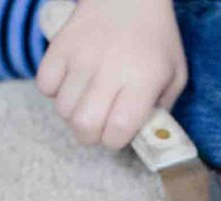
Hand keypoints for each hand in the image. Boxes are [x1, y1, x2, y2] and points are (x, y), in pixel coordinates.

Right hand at [35, 0, 186, 148]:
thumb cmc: (155, 40)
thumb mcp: (175, 74)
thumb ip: (162, 110)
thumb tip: (142, 137)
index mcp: (143, 78)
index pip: (118, 129)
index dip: (115, 140)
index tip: (118, 132)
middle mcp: (110, 69)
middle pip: (84, 126)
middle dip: (91, 135)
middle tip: (99, 123)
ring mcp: (81, 57)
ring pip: (63, 110)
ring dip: (74, 113)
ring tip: (88, 99)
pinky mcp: (59, 47)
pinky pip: (45, 86)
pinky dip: (55, 91)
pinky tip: (72, 83)